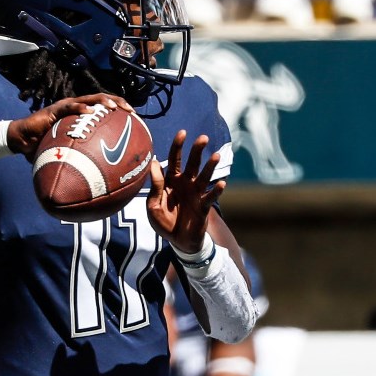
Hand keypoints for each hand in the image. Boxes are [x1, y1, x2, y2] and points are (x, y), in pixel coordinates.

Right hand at [5, 93, 126, 153]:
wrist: (23, 141)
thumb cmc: (45, 149)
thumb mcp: (68, 157)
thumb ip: (82, 164)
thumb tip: (99, 185)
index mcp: (82, 117)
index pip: (105, 109)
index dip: (121, 111)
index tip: (135, 119)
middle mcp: (77, 108)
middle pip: (103, 100)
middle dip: (119, 103)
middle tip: (132, 112)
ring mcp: (66, 107)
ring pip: (90, 99)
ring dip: (104, 102)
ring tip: (115, 107)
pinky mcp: (55, 110)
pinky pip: (70, 107)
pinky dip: (81, 108)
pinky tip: (90, 111)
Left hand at [148, 129, 224, 260]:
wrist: (177, 241)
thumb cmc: (164, 222)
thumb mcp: (153, 206)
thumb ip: (155, 186)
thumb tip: (154, 163)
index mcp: (172, 181)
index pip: (175, 159)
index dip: (178, 146)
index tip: (183, 133)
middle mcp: (186, 184)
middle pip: (193, 163)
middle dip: (197, 150)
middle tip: (203, 138)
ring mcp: (196, 195)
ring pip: (204, 177)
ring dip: (210, 167)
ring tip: (216, 156)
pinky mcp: (203, 207)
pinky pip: (211, 198)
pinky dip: (217, 191)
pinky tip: (222, 183)